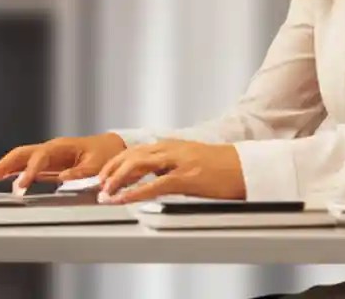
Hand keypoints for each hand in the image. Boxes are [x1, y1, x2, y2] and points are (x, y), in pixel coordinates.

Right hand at [0, 133, 127, 194]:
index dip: (28, 171)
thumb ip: (79, 172)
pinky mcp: (49, 163)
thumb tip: (62, 178)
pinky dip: (16, 170)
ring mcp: (49, 155)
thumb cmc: (104, 154)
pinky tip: (7, 177)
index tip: (20, 185)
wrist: (110, 147)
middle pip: (23, 153)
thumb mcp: (97, 165)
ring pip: (22, 157)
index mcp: (62, 147)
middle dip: (6, 164)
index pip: (39, 157)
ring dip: (6, 166)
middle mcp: (52, 149)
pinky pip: (29, 164)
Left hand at [95, 139, 245, 203]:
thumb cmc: (221, 168)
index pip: (134, 151)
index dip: (115, 163)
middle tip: (99, 186)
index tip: (103, 175)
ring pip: (138, 165)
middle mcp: (171, 149)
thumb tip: (150, 178)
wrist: (245, 167)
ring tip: (106, 192)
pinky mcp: (187, 177)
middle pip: (131, 156)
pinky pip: (155, 185)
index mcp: (170, 146)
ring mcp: (178, 162)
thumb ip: (169, 166)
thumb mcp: (190, 161)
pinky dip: (136, 192)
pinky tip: (126, 198)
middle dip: (110, 170)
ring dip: (118, 179)